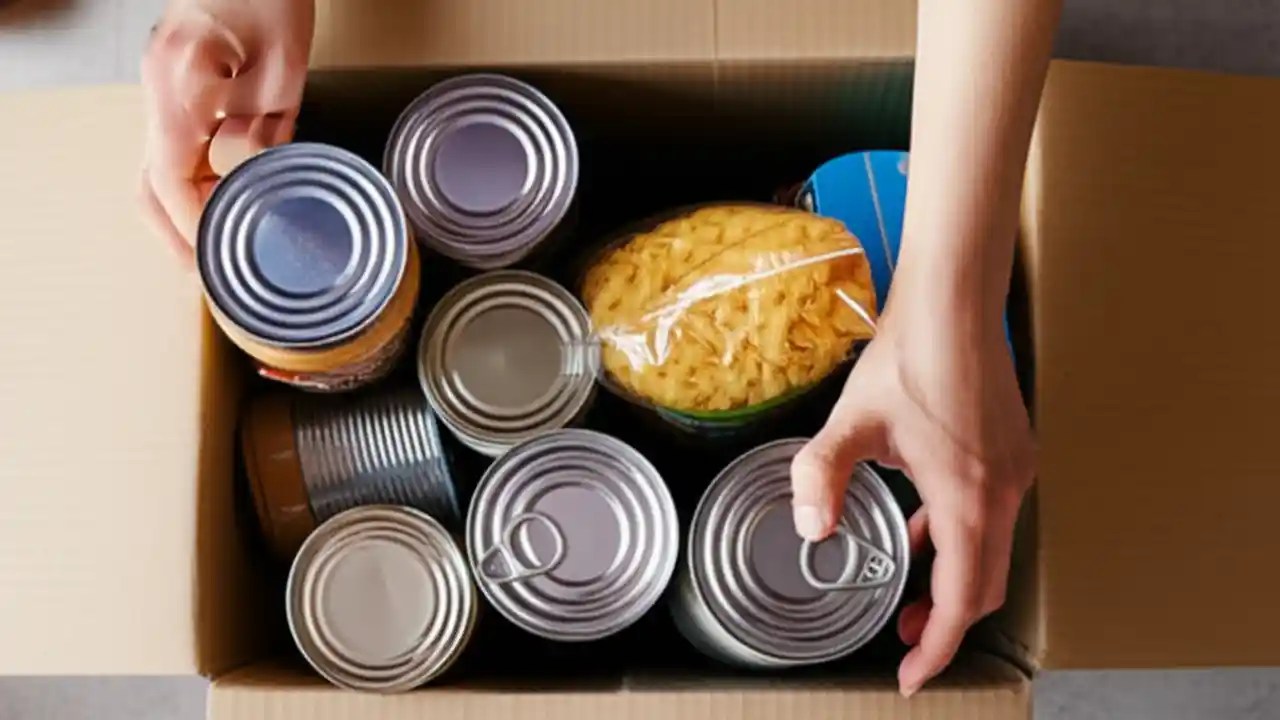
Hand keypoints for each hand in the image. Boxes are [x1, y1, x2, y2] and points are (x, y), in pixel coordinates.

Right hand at [140, 0, 313, 259]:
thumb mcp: (278, 69)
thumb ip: (261, 128)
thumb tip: (245, 176)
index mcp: (180, 94)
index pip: (170, 182)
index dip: (190, 227)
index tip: (210, 259)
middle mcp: (166, 95)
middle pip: (153, 182)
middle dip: (176, 233)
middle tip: (205, 272)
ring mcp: (171, 90)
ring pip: (165, 166)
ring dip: (190, 209)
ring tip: (222, 246)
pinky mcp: (187, 86)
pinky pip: (185, 144)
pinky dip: (203, 178)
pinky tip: (231, 198)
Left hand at [790, 295, 1033, 696]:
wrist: (952, 302)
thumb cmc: (906, 358)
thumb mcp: (851, 423)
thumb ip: (821, 476)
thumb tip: (811, 529)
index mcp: (967, 497)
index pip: (963, 598)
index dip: (939, 646)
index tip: (913, 676)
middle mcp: (1003, 491)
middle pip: (985, 584)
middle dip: (946, 621)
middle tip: (905, 637)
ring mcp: (1014, 470)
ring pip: (990, 549)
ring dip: (953, 577)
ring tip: (910, 592)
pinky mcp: (1012, 451)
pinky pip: (991, 515)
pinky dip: (960, 537)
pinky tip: (921, 525)